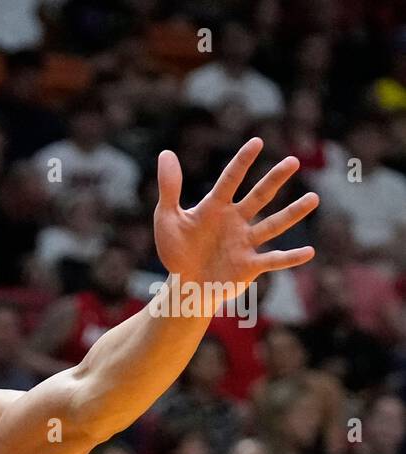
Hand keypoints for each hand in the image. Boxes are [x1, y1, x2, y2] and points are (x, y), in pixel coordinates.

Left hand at [154, 138, 317, 313]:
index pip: (230, 180)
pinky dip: (290, 258)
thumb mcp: (167, 219)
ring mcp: (245, 243)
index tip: (256, 142)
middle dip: (274, 179)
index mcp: (216, 207)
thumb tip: (166, 153)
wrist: (184, 285)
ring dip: (292, 213)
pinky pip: (273, 260)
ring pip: (273, 224)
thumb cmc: (176, 250)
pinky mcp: (250, 265)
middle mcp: (236, 221)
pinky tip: (309, 251)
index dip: (242, 162)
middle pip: (259, 196)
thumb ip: (169, 188)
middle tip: (293, 161)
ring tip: (314, 198)